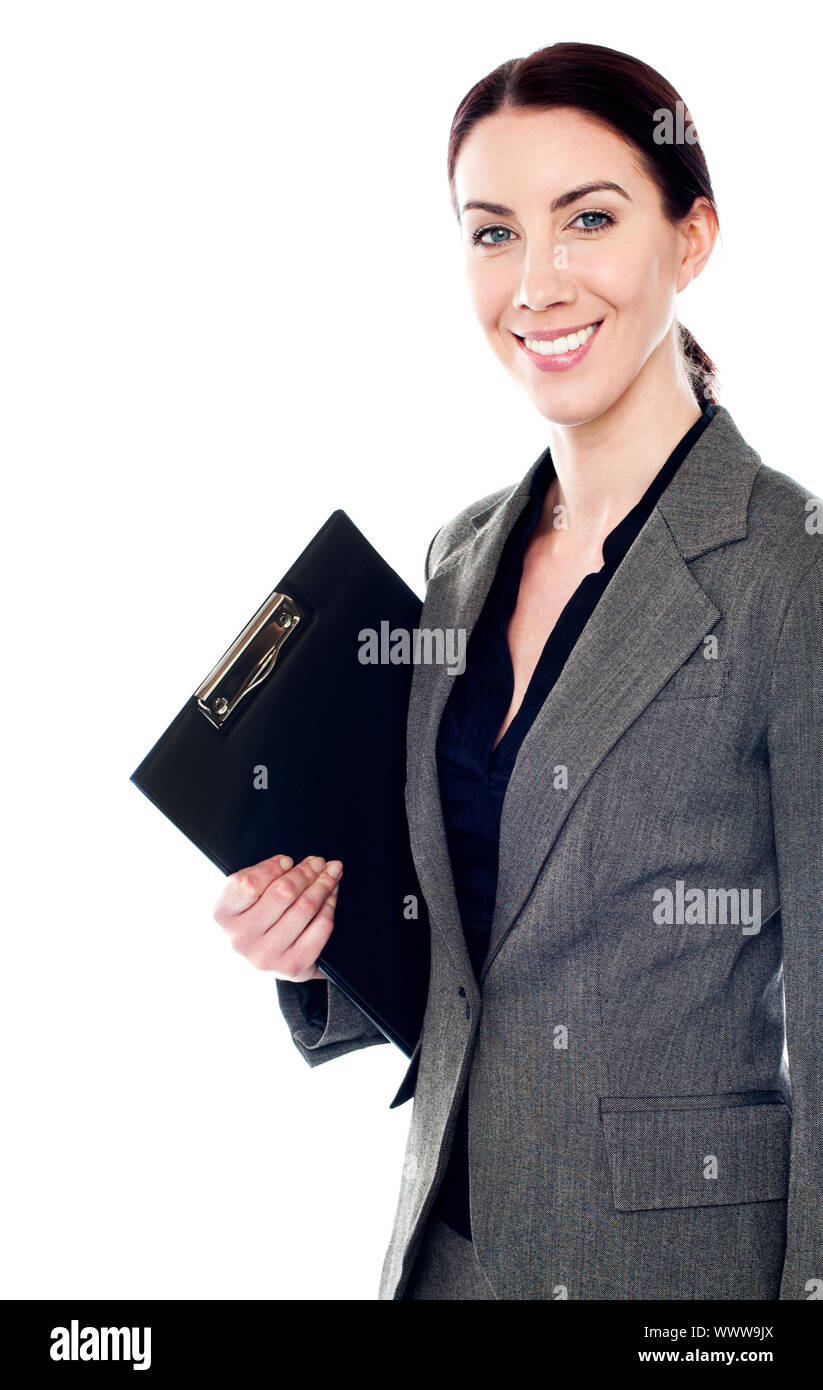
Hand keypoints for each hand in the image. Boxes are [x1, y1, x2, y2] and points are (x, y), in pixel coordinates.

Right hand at [213, 852, 342, 980]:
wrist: (264, 957)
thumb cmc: (255, 918)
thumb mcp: (246, 895)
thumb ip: (265, 875)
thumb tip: (302, 864)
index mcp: (223, 913)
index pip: (248, 884)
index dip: (272, 868)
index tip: (288, 861)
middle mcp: (240, 937)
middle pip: (283, 893)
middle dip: (306, 872)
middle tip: (319, 862)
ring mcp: (265, 954)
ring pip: (305, 908)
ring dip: (323, 885)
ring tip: (331, 874)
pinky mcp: (290, 965)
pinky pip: (320, 927)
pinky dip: (329, 906)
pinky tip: (331, 896)